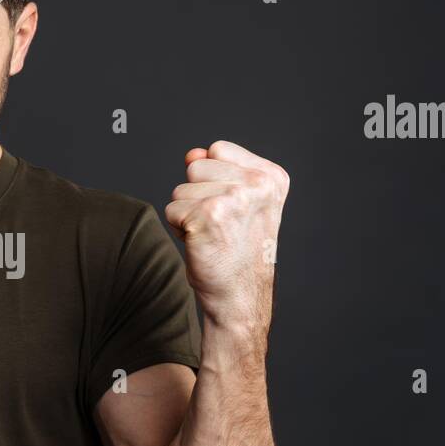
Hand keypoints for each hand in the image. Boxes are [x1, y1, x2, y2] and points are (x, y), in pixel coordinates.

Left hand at [164, 140, 289, 329]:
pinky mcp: (208, 215)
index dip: (213, 179)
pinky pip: (172, 209)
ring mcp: (233, 198)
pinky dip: (179, 229)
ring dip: (187, 214)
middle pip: (196, 166)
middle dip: (197, 195)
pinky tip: (202, 244)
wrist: (240, 296)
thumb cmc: (238, 252)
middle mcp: (257, 184)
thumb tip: (191, 154)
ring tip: (212, 235)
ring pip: (181, 189)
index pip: (218, 149)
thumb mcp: (236, 203)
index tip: (232, 208)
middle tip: (219, 225)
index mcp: (272, 177)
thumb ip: (216, 171)